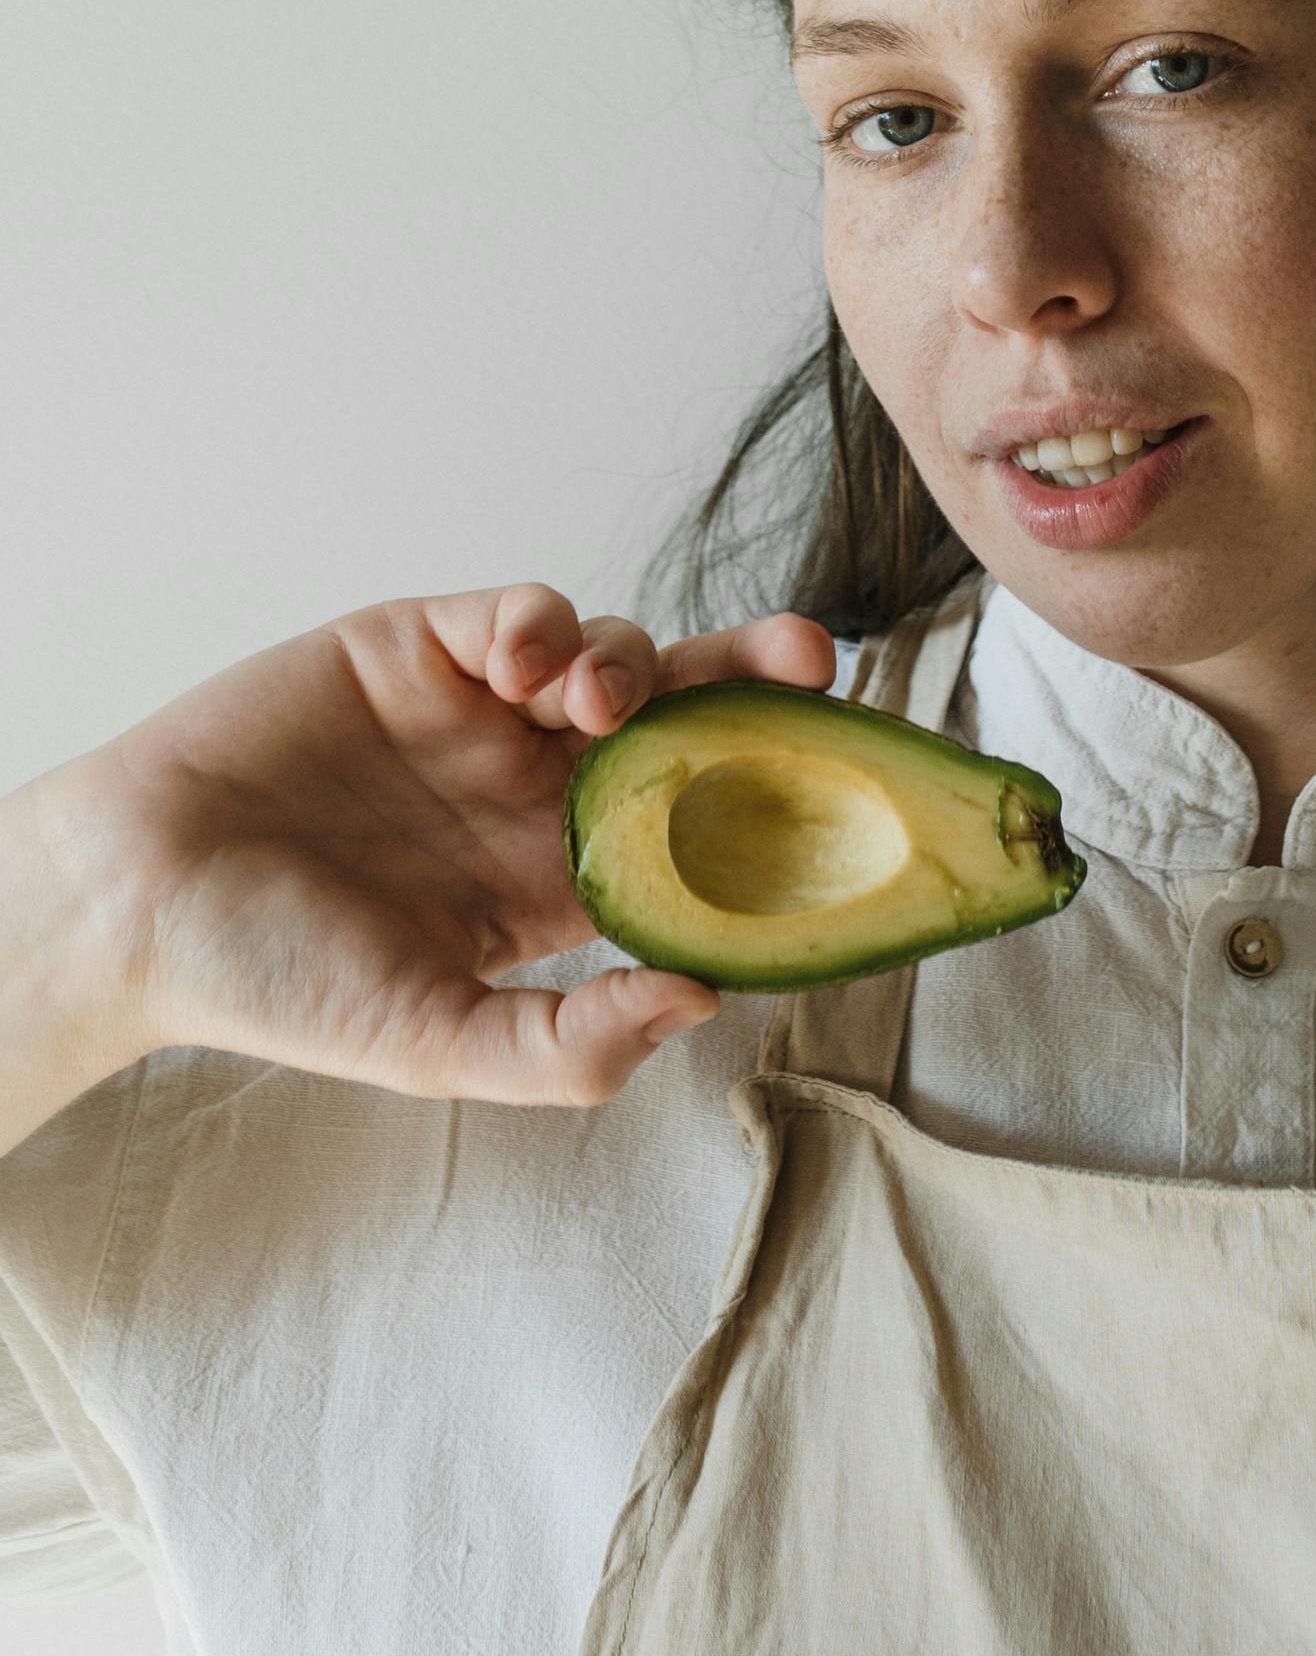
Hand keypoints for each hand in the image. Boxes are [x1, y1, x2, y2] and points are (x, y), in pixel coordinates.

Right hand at [5, 587, 835, 1152]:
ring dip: (635, 662)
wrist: (137, 904)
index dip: (764, 800)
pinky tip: (522, 662)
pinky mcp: (422, 645)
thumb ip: (567, 1041)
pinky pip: (517, 613)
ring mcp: (482, 712)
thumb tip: (705, 999)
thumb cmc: (276, 981)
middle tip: (809, 662)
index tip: (837, 788)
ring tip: (597, 703)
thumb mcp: (433, 1042)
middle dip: (751, 681)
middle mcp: (535, 786)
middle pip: (681, 719)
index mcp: (557, 878)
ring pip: (612, 656)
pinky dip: (541, 622)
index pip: (695, 828)